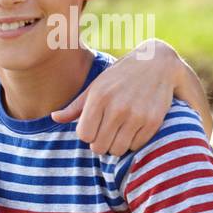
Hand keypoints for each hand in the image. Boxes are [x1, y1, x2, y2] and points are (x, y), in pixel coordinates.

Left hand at [52, 40, 178, 155]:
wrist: (158, 63)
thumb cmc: (120, 76)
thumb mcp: (96, 87)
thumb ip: (75, 106)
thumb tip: (53, 118)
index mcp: (99, 98)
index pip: (84, 135)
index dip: (87, 135)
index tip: (94, 127)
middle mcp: (117, 107)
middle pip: (99, 146)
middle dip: (100, 143)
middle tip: (106, 134)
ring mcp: (136, 115)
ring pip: (117, 150)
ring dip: (116, 145)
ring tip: (119, 133)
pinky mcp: (153, 121)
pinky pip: (136, 146)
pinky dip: (133, 142)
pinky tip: (133, 129)